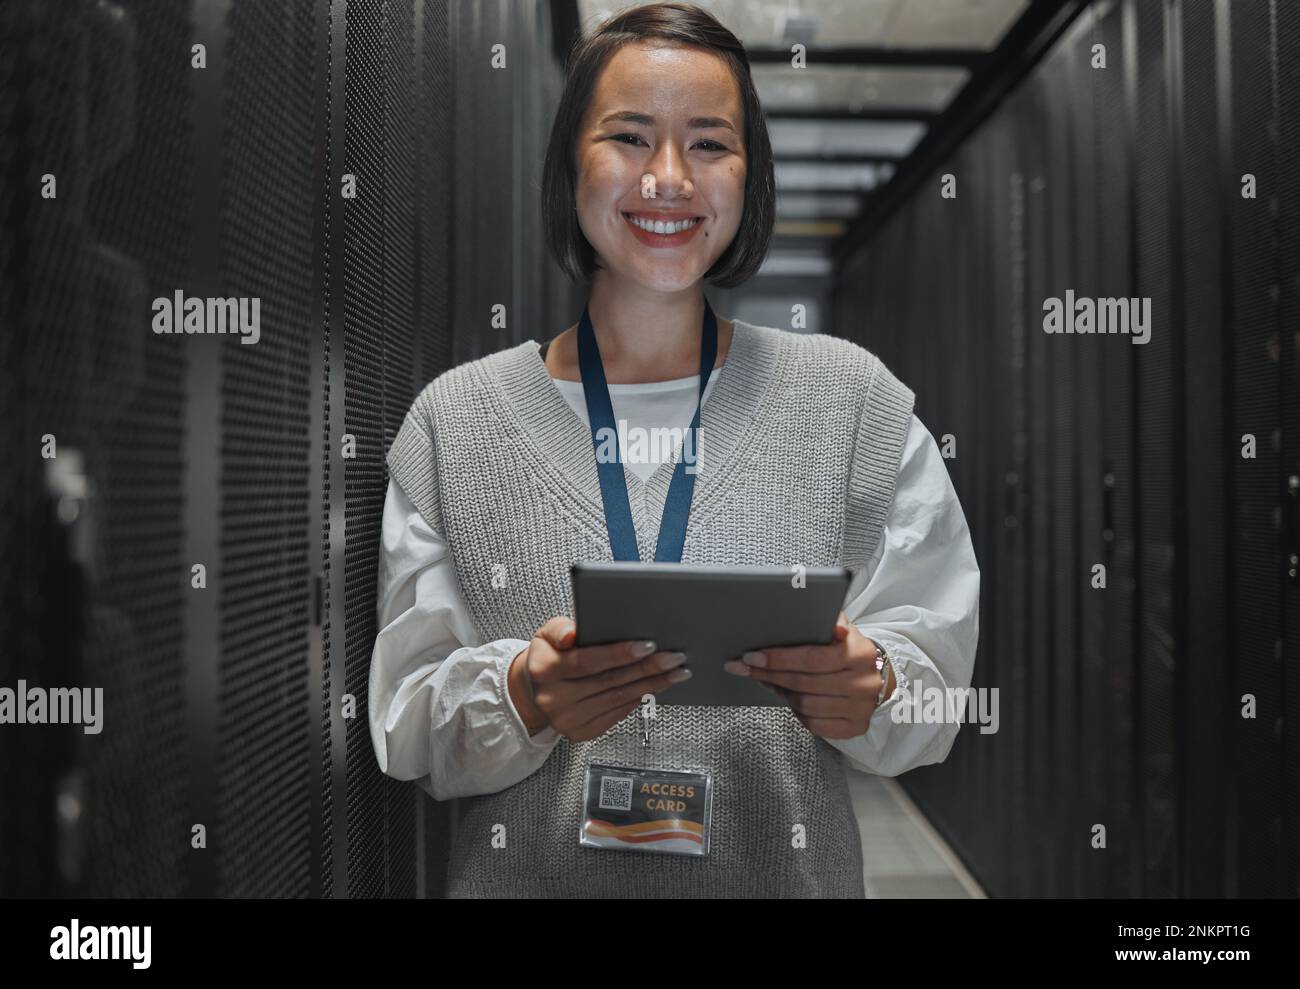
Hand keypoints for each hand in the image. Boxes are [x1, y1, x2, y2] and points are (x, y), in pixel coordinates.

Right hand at [507, 616, 690, 741]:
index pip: (588, 661)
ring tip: (674, 672)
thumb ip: (560, 629)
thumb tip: (572, 634)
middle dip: (647, 669)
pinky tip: (655, 688)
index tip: (647, 645)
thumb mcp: (547, 634)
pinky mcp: (579, 733)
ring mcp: (566, 720)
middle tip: (674, 658)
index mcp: (544, 669)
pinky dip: (638, 700)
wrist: (534, 688)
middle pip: (609, 682)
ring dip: (651, 685)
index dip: (619, 654)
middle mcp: (553, 698)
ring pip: (618, 700)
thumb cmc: (549, 655)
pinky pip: (616, 715)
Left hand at [722, 611, 893, 739]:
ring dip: (782, 693)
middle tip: (747, 667)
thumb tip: (818, 614)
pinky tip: (789, 697)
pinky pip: (815, 725)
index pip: (814, 658)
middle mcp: (866, 682)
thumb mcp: (840, 627)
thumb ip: (826, 619)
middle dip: (770, 674)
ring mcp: (862, 707)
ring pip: (807, 706)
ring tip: (768, 679)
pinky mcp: (856, 727)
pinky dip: (797, 713)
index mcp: (861, 652)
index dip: (780, 658)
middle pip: (806, 684)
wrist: (874, 674)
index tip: (752, 656)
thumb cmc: (846, 648)